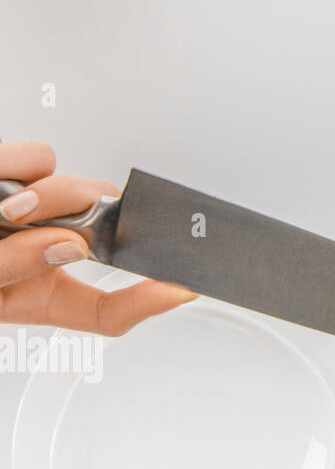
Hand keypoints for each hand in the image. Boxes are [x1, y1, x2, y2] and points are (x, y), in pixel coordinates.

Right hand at [0, 142, 195, 334]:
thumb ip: (14, 266)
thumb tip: (66, 243)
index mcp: (39, 292)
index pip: (104, 310)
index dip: (146, 303)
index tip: (183, 290)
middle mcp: (45, 248)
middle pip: (103, 227)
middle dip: (77, 214)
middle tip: (23, 219)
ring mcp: (38, 207)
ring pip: (75, 185)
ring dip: (44, 195)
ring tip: (3, 210)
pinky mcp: (23, 172)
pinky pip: (39, 158)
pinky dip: (14, 165)